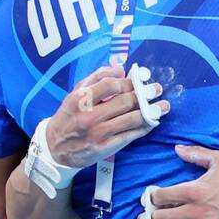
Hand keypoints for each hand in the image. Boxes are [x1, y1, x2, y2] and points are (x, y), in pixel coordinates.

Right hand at [46, 65, 168, 168]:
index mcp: (80, 99)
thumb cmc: (69, 116)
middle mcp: (88, 116)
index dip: (128, 81)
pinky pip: (130, 135)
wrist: (55, 148)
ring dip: (151, 112)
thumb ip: (97, 77)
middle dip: (145, 94)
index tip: (138, 80)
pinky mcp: (104, 148)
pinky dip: (144, 128)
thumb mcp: (75, 93)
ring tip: (163, 106)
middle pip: (125, 101)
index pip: (110, 85)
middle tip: (157, 89)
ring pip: (131, 119)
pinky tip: (152, 122)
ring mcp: (97, 133)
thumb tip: (120, 69)